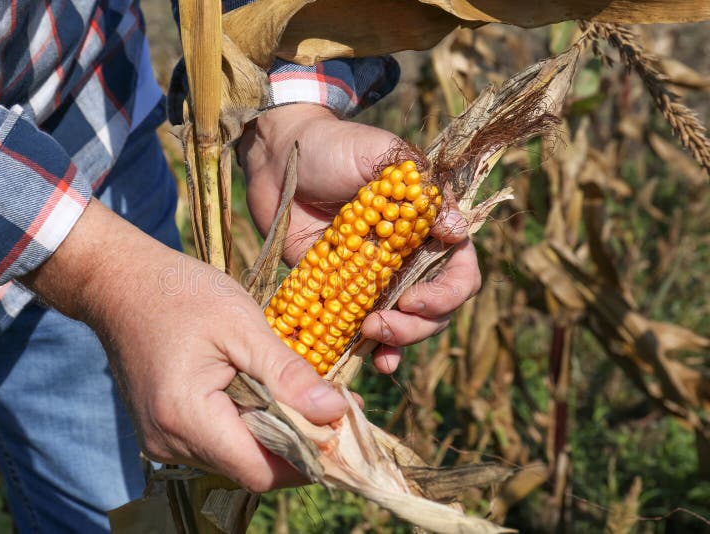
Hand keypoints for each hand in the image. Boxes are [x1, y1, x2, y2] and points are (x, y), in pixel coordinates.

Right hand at [23, 200, 347, 491]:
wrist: (120, 282)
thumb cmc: (180, 294)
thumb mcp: (242, 325)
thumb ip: (288, 374)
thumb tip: (335, 413)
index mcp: (186, 416)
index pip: (260, 470)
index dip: (306, 458)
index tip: (341, 427)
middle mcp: (169, 441)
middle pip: (250, 467)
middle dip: (297, 443)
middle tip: (335, 406)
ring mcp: (162, 439)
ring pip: (235, 457)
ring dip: (274, 434)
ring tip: (306, 396)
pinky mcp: (163, 430)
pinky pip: (217, 442)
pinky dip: (248, 426)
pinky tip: (268, 395)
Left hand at [238, 104, 481, 372]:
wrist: (279, 160)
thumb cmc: (335, 147)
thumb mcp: (382, 153)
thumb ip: (419, 187)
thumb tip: (457, 231)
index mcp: (428, 226)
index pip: (461, 269)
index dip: (448, 292)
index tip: (414, 298)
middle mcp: (409, 257)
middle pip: (437, 308)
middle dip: (419, 324)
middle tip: (383, 322)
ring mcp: (376, 278)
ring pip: (407, 325)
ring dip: (399, 340)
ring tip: (372, 333)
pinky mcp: (342, 291)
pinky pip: (366, 329)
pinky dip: (375, 349)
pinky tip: (373, 360)